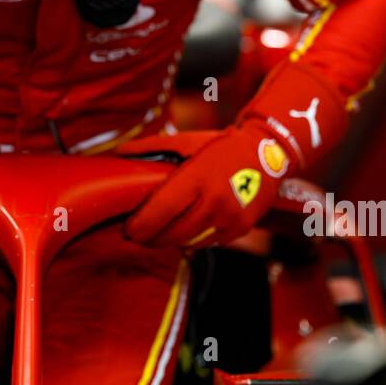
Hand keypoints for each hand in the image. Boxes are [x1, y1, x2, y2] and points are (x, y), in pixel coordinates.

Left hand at [124, 121, 287, 247]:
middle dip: (149, 238)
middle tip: (136, 236)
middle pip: (171, 234)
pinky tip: (182, 232)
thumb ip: (149, 148)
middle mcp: (214, 202)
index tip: (127, 230)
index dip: (140, 226)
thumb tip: (118, 153)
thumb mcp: (184, 141)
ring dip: (169, 241)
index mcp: (196, 177)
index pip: (160, 211)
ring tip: (156, 234)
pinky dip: (192, 239)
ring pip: (188, 243)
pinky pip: (207, 243)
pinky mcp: (240, 229)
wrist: (267, 152)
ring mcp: (229, 219)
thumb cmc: (218, 145)